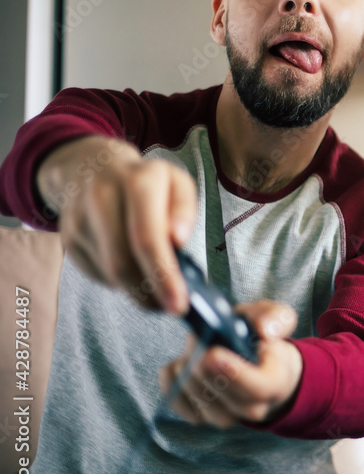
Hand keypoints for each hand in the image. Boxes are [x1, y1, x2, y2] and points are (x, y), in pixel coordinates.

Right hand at [39, 136, 195, 313]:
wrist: (91, 166)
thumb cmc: (147, 181)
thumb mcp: (177, 183)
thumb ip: (185, 209)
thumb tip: (179, 239)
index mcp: (137, 182)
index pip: (146, 237)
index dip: (163, 275)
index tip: (179, 303)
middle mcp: (102, 197)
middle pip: (122, 262)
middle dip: (149, 292)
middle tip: (172, 306)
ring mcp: (79, 219)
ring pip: (109, 273)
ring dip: (137, 290)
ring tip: (158, 289)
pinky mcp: (68, 238)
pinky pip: (97, 273)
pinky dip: (120, 282)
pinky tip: (134, 271)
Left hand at [159, 301, 302, 427]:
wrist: (260, 365)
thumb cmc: (265, 341)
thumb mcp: (278, 319)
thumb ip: (275, 319)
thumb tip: (265, 330)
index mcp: (275, 385)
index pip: (256, 389)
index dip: (233, 373)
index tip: (213, 353)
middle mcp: (251, 408)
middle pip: (218, 393)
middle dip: (202, 360)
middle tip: (199, 335)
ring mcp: (224, 417)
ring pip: (194, 393)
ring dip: (187, 364)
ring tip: (196, 346)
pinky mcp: (199, 418)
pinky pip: (175, 398)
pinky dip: (172, 377)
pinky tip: (181, 362)